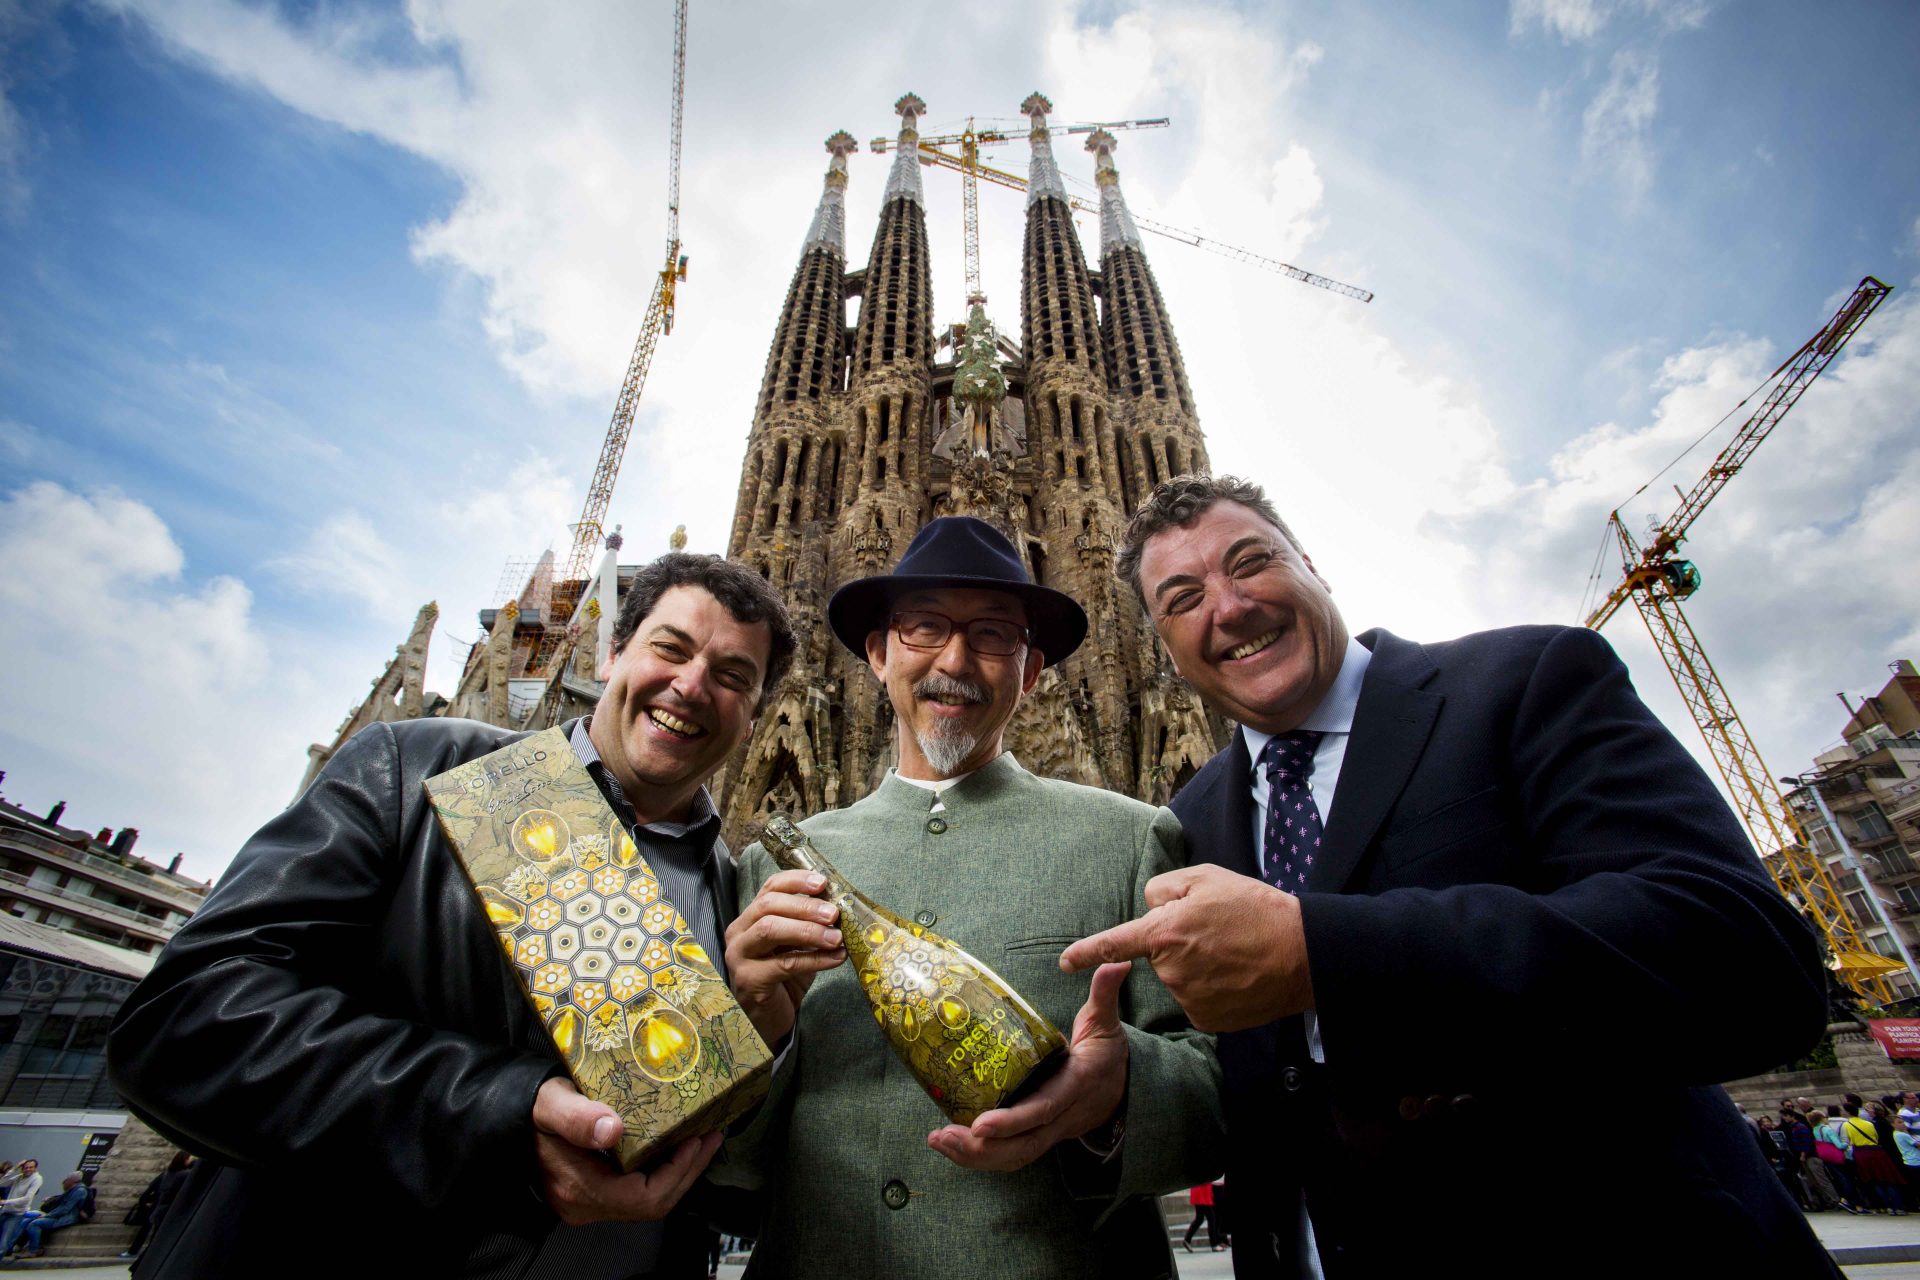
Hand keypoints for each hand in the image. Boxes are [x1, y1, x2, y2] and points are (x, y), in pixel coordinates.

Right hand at [532, 1077, 720, 1224]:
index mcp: (578, 1188)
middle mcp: (584, 1204)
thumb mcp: (552, 1104)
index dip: (675, 1173)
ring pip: (646, 1200)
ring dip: (678, 1171)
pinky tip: (676, 1146)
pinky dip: (661, 1170)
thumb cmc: (528, 1108)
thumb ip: (579, 1118)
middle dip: (686, 1172)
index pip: (640, 1198)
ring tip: (703, 1139)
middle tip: (711, 1137)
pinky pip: (636, 1191)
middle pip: (650, 1204)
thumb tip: (613, 1130)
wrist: (505, 1117)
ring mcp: (588, 1201)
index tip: (695, 1141)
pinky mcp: (592, 1191)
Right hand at [724, 869, 845, 1045]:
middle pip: (768, 905)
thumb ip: (807, 924)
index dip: (796, 881)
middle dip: (805, 906)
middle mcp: (739, 933)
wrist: (768, 1018)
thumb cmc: (783, 978)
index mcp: (749, 918)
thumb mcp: (794, 945)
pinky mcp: (749, 980)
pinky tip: (836, 958)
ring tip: (837, 937)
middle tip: (834, 914)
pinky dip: (815, 959)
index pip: (769, 888)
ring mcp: (739, 956)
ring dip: (808, 930)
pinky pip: (785, 964)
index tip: (822, 882)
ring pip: (770, 929)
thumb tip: (838, 906)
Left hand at [927, 961, 1130, 1171]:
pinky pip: (1011, 1155)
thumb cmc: (1108, 1055)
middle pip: (1022, 1145)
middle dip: (981, 1149)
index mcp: (1074, 1087)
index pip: (1042, 1109)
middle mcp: (1061, 1116)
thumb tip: (1116, 962)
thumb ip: (1105, 994)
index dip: (1012, 1121)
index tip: (980, 1124)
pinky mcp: (1038, 1136)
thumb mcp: (1107, 1023)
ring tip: (937, 1141)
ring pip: (1014, 1156)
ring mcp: (1050, 1131)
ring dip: (973, 1157)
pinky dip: (980, 1157)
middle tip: (941, 1136)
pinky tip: (950, 1145)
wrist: (1125, 1092)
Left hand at [1058, 864, 1311, 1031]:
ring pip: (1179, 978)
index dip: (1086, 953)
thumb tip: (1148, 909)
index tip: (1064, 963)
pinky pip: (1197, 1000)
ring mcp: (1188, 998)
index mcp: (1164, 932)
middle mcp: (1169, 970)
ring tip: (1232, 953)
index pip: (1113, 944)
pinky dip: (1211, 989)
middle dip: (1179, 944)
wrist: (1301, 952)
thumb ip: (1164, 889)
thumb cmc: (1253, 908)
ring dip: (1196, 967)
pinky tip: (1236, 977)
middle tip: (1217, 932)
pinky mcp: (1206, 1019)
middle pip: (1159, 956)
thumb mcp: (1206, 878)